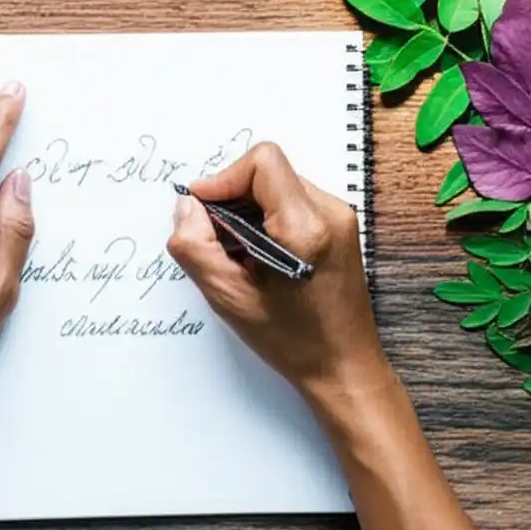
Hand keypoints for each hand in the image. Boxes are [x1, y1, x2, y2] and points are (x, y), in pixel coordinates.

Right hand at [165, 142, 386, 401]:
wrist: (344, 367)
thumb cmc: (294, 341)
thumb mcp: (230, 298)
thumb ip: (197, 246)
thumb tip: (187, 206)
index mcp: (306, 227)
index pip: (262, 162)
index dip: (223, 179)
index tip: (201, 209)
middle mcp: (330, 212)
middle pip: (268, 172)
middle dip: (233, 199)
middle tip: (219, 242)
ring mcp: (340, 218)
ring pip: (279, 186)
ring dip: (249, 211)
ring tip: (241, 255)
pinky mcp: (340, 227)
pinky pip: (293, 202)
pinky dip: (268, 219)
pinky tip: (261, 257)